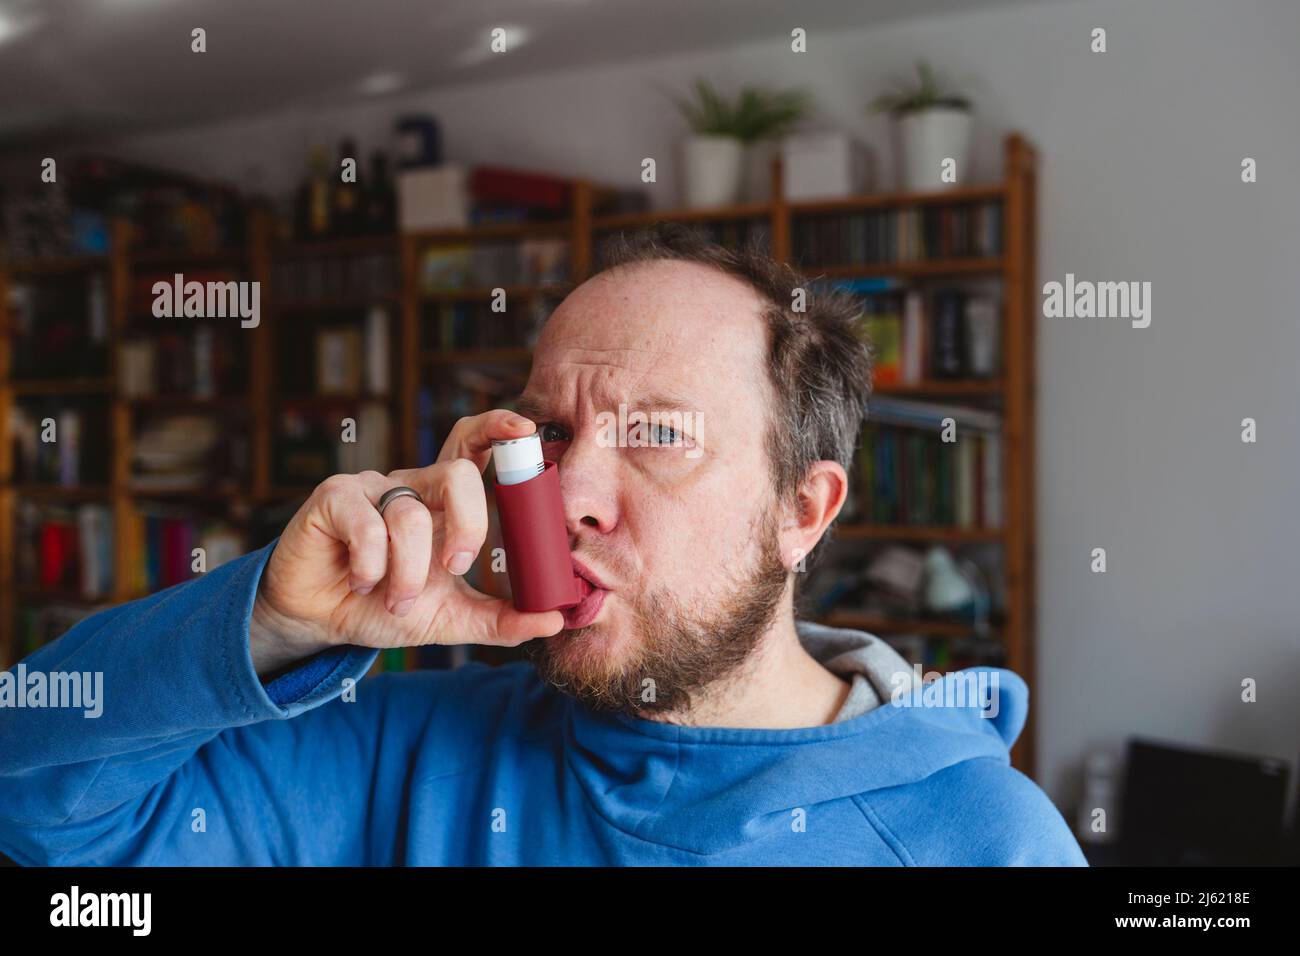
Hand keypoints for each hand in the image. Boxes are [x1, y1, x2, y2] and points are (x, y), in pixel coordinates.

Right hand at [249, 410, 563, 674]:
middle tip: (455, 568)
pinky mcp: (334, 498)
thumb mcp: (451, 619)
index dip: (498, 429)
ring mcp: (372, 488)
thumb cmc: (386, 605)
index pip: (474, 447)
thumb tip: (554, 621)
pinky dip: (372, 566)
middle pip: (457, 473)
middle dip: (468, 525)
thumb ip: (502, 620)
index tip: (525, 430)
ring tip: (394, 599)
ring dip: (408, 573)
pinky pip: (368, 526)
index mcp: (443, 503)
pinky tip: (361, 581)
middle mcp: (412, 486)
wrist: (322, 621)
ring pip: (411, 515)